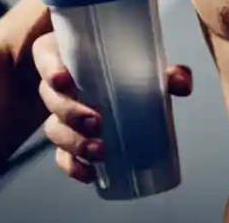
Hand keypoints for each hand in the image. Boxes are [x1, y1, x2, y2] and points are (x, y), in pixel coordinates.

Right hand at [31, 31, 192, 183]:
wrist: (115, 83)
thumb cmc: (123, 66)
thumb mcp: (141, 63)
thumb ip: (164, 70)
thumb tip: (181, 83)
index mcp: (66, 55)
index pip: (46, 58)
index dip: (50, 69)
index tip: (64, 80)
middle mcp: (56, 84)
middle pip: (50, 97)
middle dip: (70, 113)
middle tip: (97, 121)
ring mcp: (59, 113)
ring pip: (53, 128)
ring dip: (73, 143)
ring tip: (100, 151)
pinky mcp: (68, 138)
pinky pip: (60, 155)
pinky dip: (72, 166)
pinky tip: (89, 175)